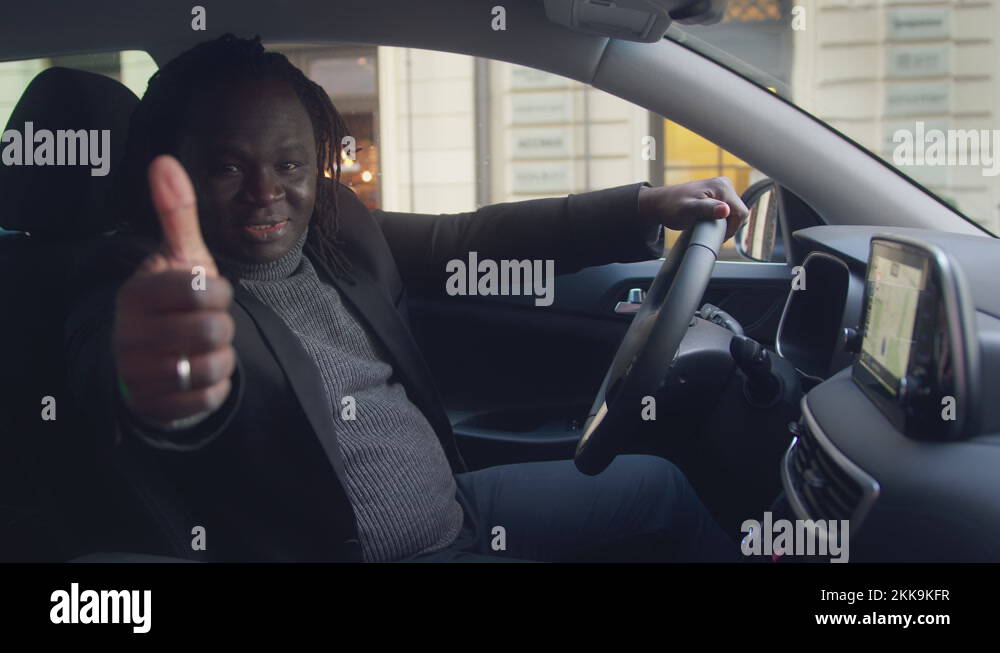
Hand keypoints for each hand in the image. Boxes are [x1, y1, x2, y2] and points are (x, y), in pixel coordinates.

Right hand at [113, 155, 235, 425]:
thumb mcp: (179, 257)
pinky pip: (208, 397)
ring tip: (202, 348)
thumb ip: (176, 213)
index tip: (207, 292)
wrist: (149, 358)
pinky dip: (215, 385)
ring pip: (214, 365)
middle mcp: (131, 334)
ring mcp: (139, 373)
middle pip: (213, 329)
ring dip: (221, 356)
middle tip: (206, 323)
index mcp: (137, 294)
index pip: (202, 289)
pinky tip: (198, 374)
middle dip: (222, 326)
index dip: (218, 292)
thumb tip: (164, 160)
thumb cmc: (173, 301)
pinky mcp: (155, 406)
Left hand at [638, 177, 748, 241]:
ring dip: (725, 223)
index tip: (717, 236)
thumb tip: (725, 210)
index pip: (741, 213)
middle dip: (729, 226)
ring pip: (735, 213)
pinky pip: (728, 211)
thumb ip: (707, 209)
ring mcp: (722, 189)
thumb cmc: (671, 207)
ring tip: (707, 226)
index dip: (732, 229)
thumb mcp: (689, 210)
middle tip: (710, 232)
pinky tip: (709, 223)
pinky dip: (722, 220)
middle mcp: (725, 184)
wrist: (660, 203)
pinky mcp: (719, 195)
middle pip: (739, 213)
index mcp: (722, 187)